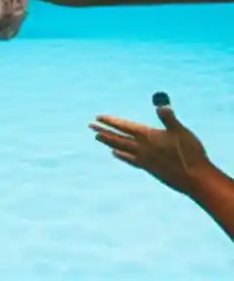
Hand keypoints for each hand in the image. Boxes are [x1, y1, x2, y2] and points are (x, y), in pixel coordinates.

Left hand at [90, 104, 215, 196]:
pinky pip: (129, 159)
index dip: (111, 121)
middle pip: (118, 138)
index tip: (98, 117)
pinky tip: (116, 154)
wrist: (195, 179)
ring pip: (121, 148)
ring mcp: (144, 159)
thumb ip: (169, 118)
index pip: (124, 126)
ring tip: (98, 138)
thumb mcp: (181, 132)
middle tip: (90, 126)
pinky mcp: (148, 169)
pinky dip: (120, 155)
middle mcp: (142, 148)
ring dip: (109, 142)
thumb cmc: (190, 153)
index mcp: (148, 136)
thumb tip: (161, 105)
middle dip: (104, 131)